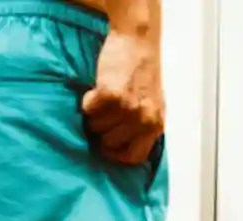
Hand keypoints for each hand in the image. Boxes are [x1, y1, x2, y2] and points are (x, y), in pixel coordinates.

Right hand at [82, 31, 164, 164]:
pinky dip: (87, 100)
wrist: (138, 40)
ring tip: (102, 98)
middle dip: (102, 130)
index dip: (117, 154)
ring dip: (94, 114)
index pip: (135, 157)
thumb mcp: (152, 104)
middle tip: (104, 113)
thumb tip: (124, 146)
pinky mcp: (111, 94)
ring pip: (97, 127)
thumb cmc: (143, 70)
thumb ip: (142, 125)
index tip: (107, 147)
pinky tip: (97, 89)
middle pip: (110, 143)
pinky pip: (89, 109)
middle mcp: (143, 120)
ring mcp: (128, 108)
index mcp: (155, 125)